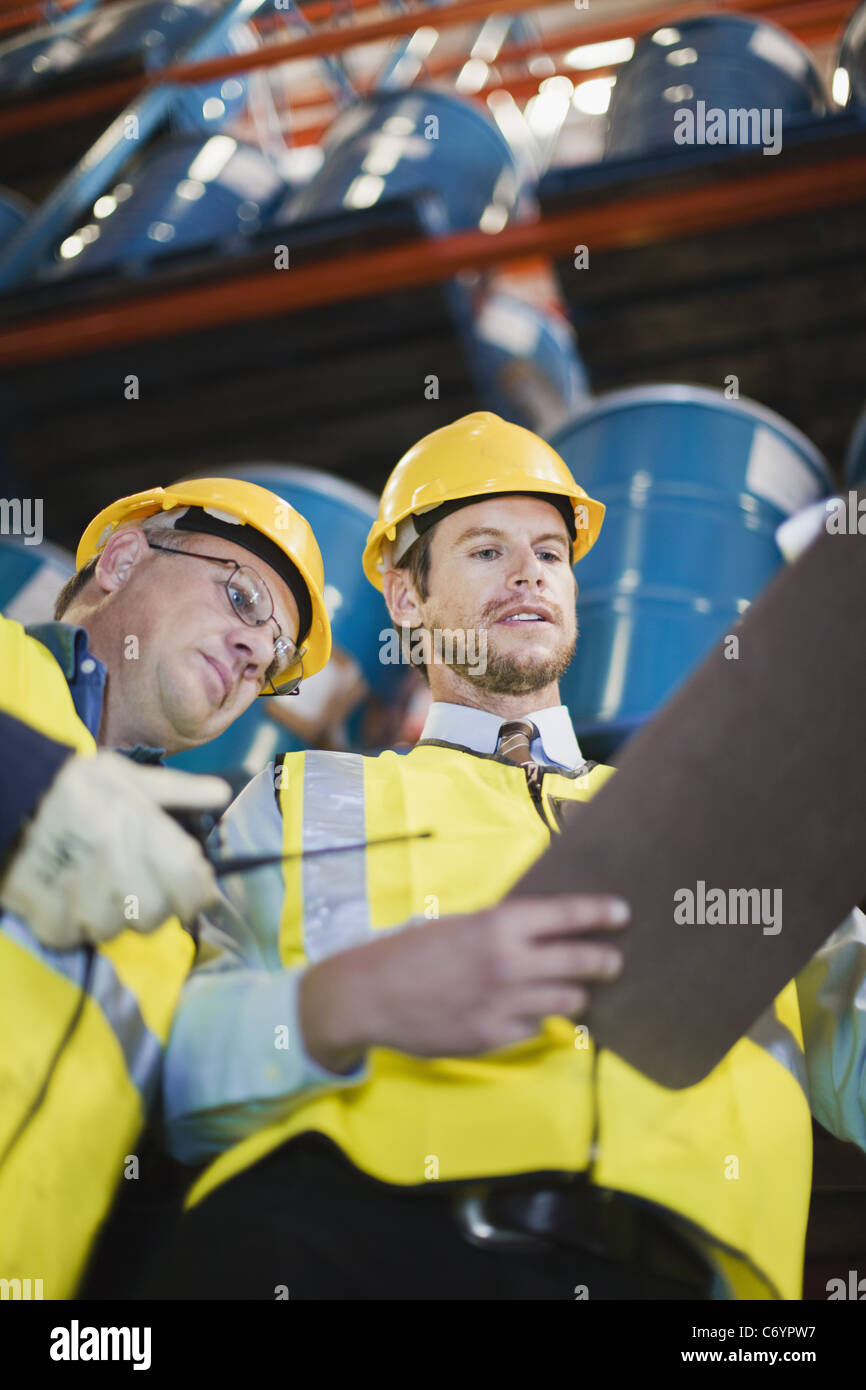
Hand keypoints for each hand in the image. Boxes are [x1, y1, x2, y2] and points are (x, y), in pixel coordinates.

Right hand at [0, 751, 230, 948]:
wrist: (4, 796)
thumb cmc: (65, 786)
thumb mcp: (121, 775)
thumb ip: (176, 790)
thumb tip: (221, 794)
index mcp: (135, 824)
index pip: (188, 880)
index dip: (197, 891)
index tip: (194, 890)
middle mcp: (112, 861)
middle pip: (154, 914)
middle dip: (151, 903)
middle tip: (133, 884)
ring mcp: (78, 893)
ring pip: (114, 929)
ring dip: (108, 914)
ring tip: (91, 884)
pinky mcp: (47, 917)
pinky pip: (74, 937)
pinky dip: (71, 924)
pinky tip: (63, 895)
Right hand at [300, 894, 627, 1071]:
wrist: (371, 994)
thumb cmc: (413, 950)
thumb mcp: (461, 924)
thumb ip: (504, 930)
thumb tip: (545, 932)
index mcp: (499, 925)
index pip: (568, 916)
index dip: (600, 913)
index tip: (622, 914)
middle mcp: (509, 963)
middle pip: (582, 962)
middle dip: (604, 962)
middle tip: (613, 962)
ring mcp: (505, 1004)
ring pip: (568, 1001)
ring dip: (574, 995)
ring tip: (573, 991)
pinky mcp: (495, 1037)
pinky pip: (534, 1028)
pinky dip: (534, 1020)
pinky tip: (523, 1013)